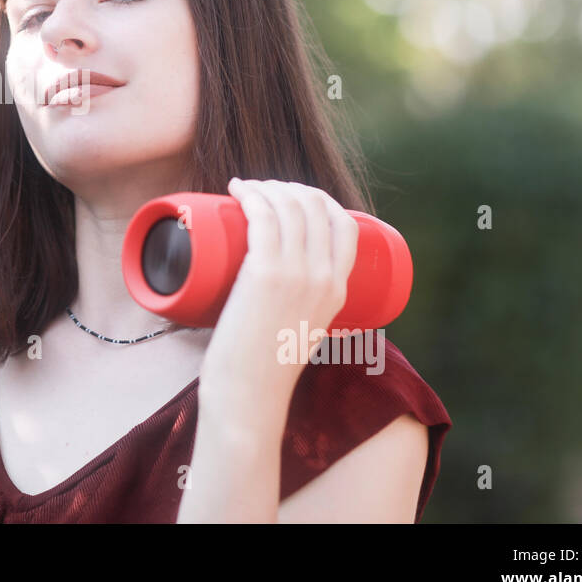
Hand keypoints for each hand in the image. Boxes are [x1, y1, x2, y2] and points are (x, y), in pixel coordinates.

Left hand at [199, 178, 360, 410]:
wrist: (249, 395)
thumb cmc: (264, 367)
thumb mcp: (300, 332)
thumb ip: (299, 310)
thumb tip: (276, 291)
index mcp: (339, 290)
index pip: (345, 224)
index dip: (319, 198)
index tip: (292, 195)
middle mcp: (323, 278)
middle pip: (314, 207)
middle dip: (287, 187)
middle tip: (261, 191)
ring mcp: (295, 274)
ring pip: (287, 207)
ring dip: (265, 186)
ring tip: (245, 188)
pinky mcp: (263, 274)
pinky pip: (262, 216)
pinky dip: (249, 194)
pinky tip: (236, 187)